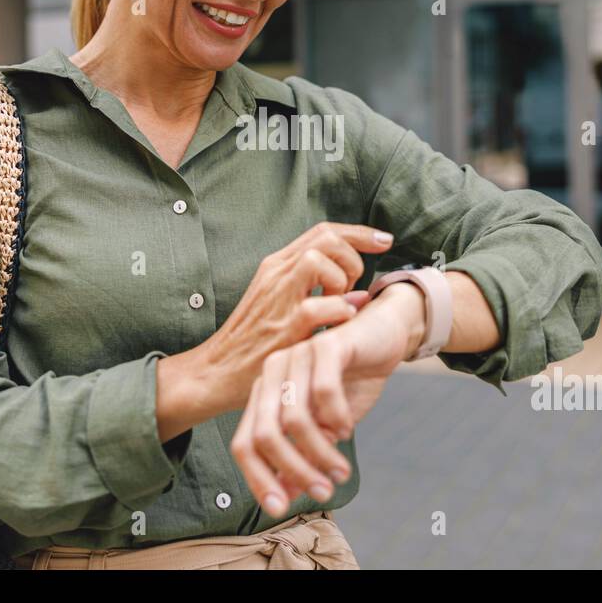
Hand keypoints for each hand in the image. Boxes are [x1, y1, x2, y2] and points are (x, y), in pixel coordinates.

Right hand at [187, 222, 394, 415]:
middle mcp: (276, 274)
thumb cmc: (253, 341)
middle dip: (354, 255)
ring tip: (341, 303)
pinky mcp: (282, 327)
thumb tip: (360, 292)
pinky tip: (342, 323)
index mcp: (277, 266)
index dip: (359, 233)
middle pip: (326, 237)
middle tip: (355, 284)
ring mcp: (277, 298)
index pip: (323, 231)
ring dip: (342, 279)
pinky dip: (339, 311)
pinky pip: (320, 306)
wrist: (217, 371)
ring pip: (318, 260)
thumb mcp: (279, 303)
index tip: (384, 240)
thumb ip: (314, 291)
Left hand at [230, 282, 426, 516]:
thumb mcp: (326, 428)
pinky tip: (349, 430)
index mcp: (264, 393)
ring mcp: (295, 356)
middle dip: (294, 471)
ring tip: (341, 470)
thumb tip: (285, 497)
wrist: (384, 335)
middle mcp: (272, 373)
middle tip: (323, 492)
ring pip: (295, 419)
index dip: (258, 479)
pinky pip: (324, 392)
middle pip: (265, 435)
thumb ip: (302, 456)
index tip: (280, 509)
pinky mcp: (324, 345)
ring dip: (321, 453)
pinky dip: (337, 418)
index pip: (245, 444)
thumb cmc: (351, 382)